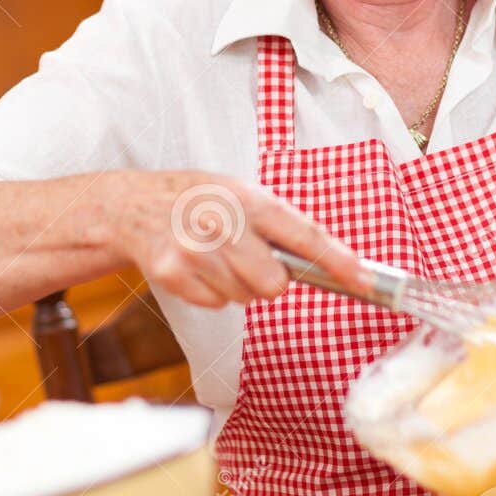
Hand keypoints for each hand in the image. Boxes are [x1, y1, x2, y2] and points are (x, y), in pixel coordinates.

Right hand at [104, 169, 366, 308]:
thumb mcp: (238, 192)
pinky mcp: (172, 273)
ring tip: (214, 257)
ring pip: (244, 297)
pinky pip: (216, 303)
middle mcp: (222, 221)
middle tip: (248, 260)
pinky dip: (210, 292)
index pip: (304, 233)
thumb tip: (330, 260)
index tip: (365, 280)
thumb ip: (277, 222)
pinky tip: (195, 267)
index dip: (338, 260)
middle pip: (274, 283)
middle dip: (268, 280)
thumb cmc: (195, 200)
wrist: (130, 205)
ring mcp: (195, 249)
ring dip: (237, 285)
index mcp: (247, 196)